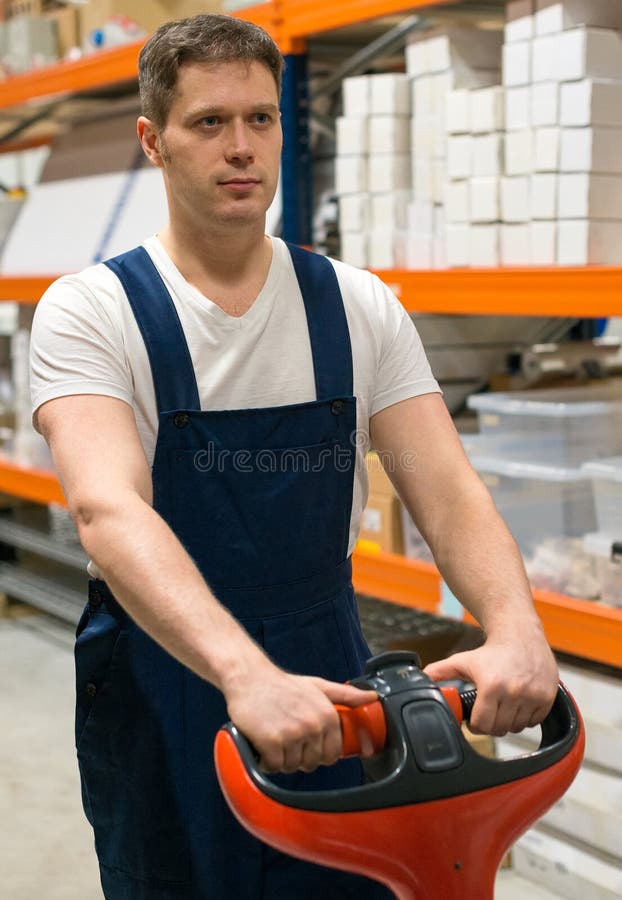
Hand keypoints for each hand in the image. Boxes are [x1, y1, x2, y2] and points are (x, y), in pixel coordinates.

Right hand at [224, 663, 377, 773]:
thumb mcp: (318, 686)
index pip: (332, 755)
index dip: (318, 754)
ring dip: (281, 759)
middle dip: (299, 756)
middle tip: (286, 738)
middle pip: (311, 763)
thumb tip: (373, 697)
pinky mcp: (271, 742)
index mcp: (327, 716)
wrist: (250, 677)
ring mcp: (292, 734)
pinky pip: (274, 767)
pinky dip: (267, 761)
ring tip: (274, 737)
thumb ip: (347, 695)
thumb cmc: (283, 685)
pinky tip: (263, 745)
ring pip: (292, 767)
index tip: (306, 744)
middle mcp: (313, 725)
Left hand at [424, 626, 557, 736]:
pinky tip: (519, 703)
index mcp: (491, 686)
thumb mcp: (463, 660)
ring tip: (504, 706)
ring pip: (518, 727)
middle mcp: (514, 691)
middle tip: (489, 713)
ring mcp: (534, 695)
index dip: (476, 726)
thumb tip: (422, 679)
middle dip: (492, 724)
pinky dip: (527, 717)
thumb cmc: (491, 650)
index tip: (475, 720)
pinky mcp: (548, 696)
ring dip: (510, 721)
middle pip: (500, 729)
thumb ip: (441, 671)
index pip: (483, 725)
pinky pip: (535, 721)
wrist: (520, 634)